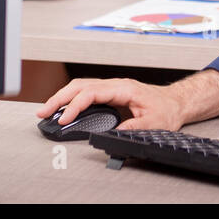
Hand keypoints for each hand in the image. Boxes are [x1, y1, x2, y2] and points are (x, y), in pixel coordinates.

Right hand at [36, 78, 186, 130]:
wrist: (176, 102)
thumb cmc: (167, 109)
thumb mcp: (154, 122)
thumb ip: (133, 127)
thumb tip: (113, 133)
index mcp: (123, 88)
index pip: (91, 93)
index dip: (75, 106)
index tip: (63, 119)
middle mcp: (115, 85)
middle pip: (80, 86)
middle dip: (59, 98)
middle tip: (43, 112)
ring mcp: (112, 88)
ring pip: (81, 87)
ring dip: (62, 97)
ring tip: (47, 110)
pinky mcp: (110, 93)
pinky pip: (86, 92)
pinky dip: (71, 99)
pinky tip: (64, 108)